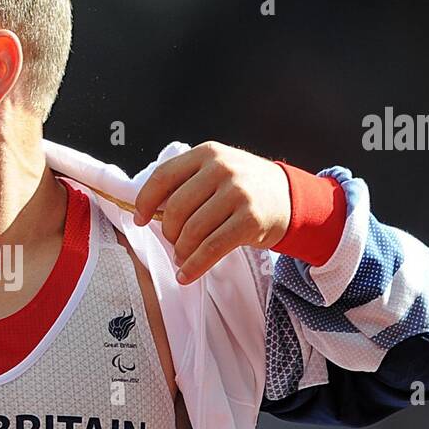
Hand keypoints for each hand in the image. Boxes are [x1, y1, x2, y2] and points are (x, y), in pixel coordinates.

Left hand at [132, 141, 290, 284]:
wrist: (290, 197)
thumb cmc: (245, 188)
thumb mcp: (217, 170)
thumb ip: (187, 182)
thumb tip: (148, 210)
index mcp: (207, 153)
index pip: (163, 176)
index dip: (145, 201)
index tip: (138, 219)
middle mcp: (222, 169)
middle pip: (176, 209)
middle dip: (168, 232)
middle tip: (173, 243)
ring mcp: (237, 193)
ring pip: (192, 231)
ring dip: (181, 251)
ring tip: (182, 258)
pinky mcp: (249, 220)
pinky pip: (211, 248)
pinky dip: (194, 266)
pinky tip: (186, 275)